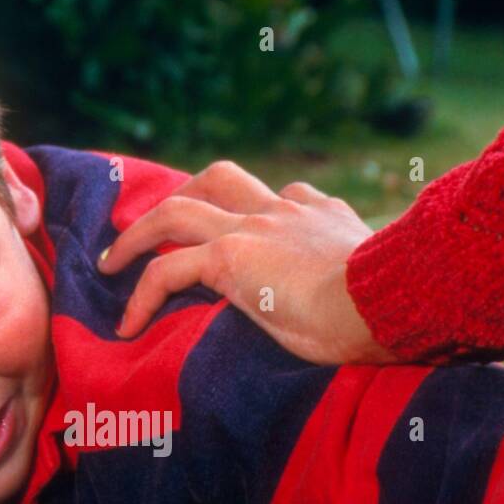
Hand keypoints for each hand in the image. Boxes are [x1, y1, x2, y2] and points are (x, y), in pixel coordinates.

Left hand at [96, 160, 397, 365]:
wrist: (391, 300)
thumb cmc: (392, 309)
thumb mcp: (375, 288)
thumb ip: (356, 282)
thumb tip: (364, 312)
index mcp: (322, 215)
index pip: (282, 196)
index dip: (252, 210)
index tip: (239, 234)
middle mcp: (285, 210)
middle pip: (220, 179)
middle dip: (181, 196)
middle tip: (154, 227)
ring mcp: (254, 228)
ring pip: (176, 210)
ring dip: (137, 234)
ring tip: (112, 264)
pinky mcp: (231, 256)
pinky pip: (166, 270)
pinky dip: (140, 295)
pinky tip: (127, 324)